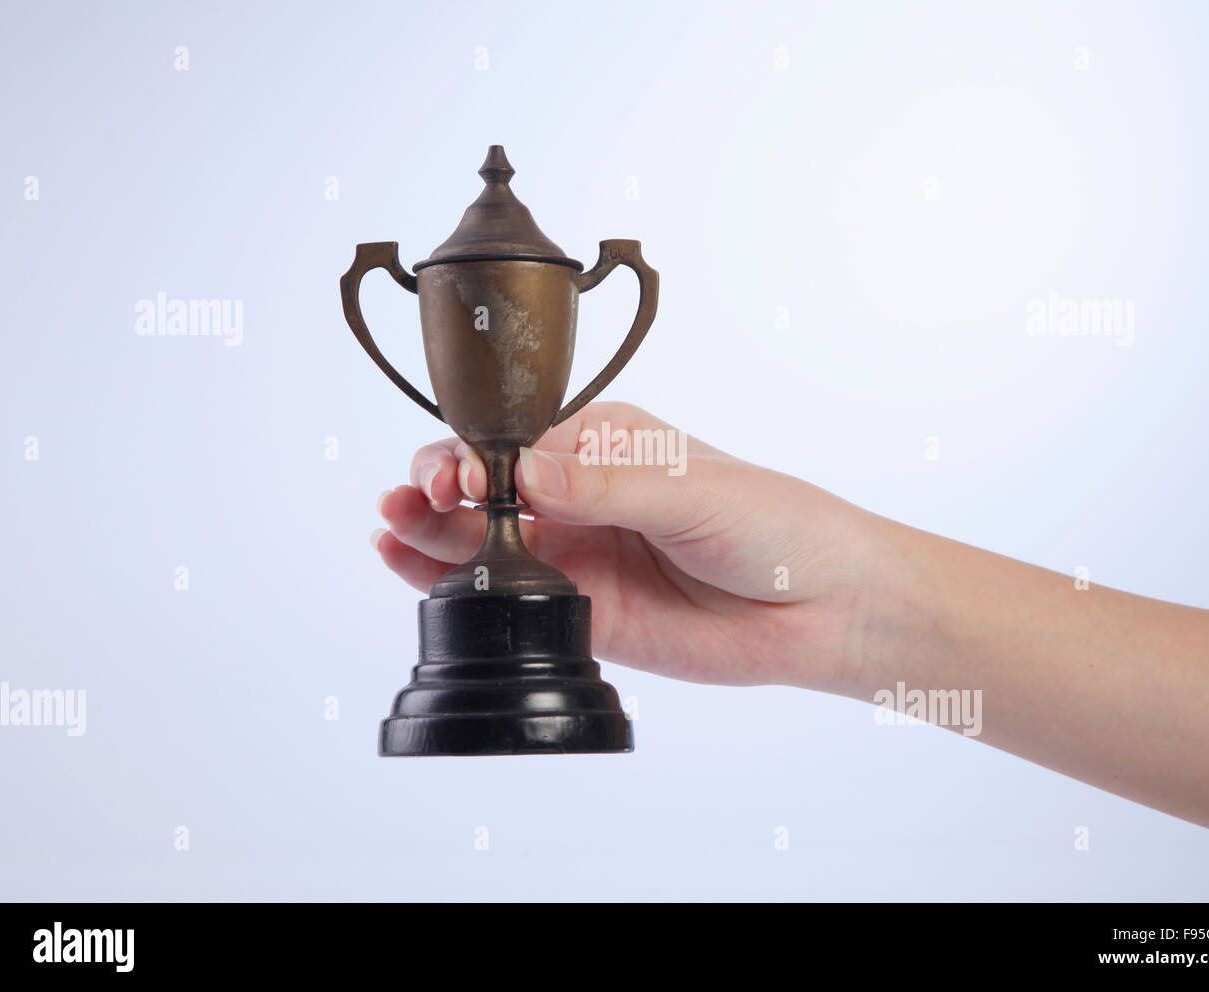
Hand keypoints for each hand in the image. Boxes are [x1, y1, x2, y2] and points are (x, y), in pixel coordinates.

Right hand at [374, 402, 865, 691]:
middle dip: (439, 486)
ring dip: (428, 531)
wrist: (818, 607)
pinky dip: (452, 582)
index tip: (460, 472)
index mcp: (604, 443)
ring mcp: (574, 553)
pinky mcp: (577, 610)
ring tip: (390, 526)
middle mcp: (578, 495)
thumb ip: (604, 484)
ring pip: (481, 540)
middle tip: (419, 498)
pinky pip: (504, 596)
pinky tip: (410, 567)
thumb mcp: (690, 488)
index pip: (516, 437)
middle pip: (484, 486)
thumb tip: (523, 471)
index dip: (477, 451)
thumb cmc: (774, 524)